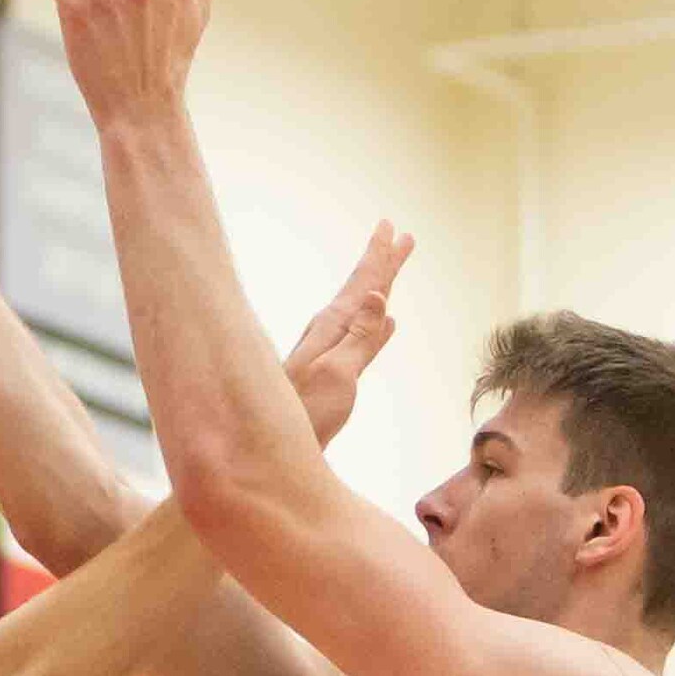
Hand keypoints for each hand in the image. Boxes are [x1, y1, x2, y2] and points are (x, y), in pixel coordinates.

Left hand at [283, 222, 410, 448]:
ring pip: (362, 309)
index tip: (392, 228)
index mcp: (331, 328)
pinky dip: (378, 326)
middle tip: (400, 235)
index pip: (362, 284)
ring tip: (393, 269)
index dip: (379, 257)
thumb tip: (378, 294)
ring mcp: (329, 351)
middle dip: (381, 262)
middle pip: (362, 289)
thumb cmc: (306, 414)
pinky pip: (363, 336)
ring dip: (380, 288)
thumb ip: (360, 336)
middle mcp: (328, 333)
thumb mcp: (338, 374)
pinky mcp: (333, 372)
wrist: (274, 447)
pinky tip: (388, 325)